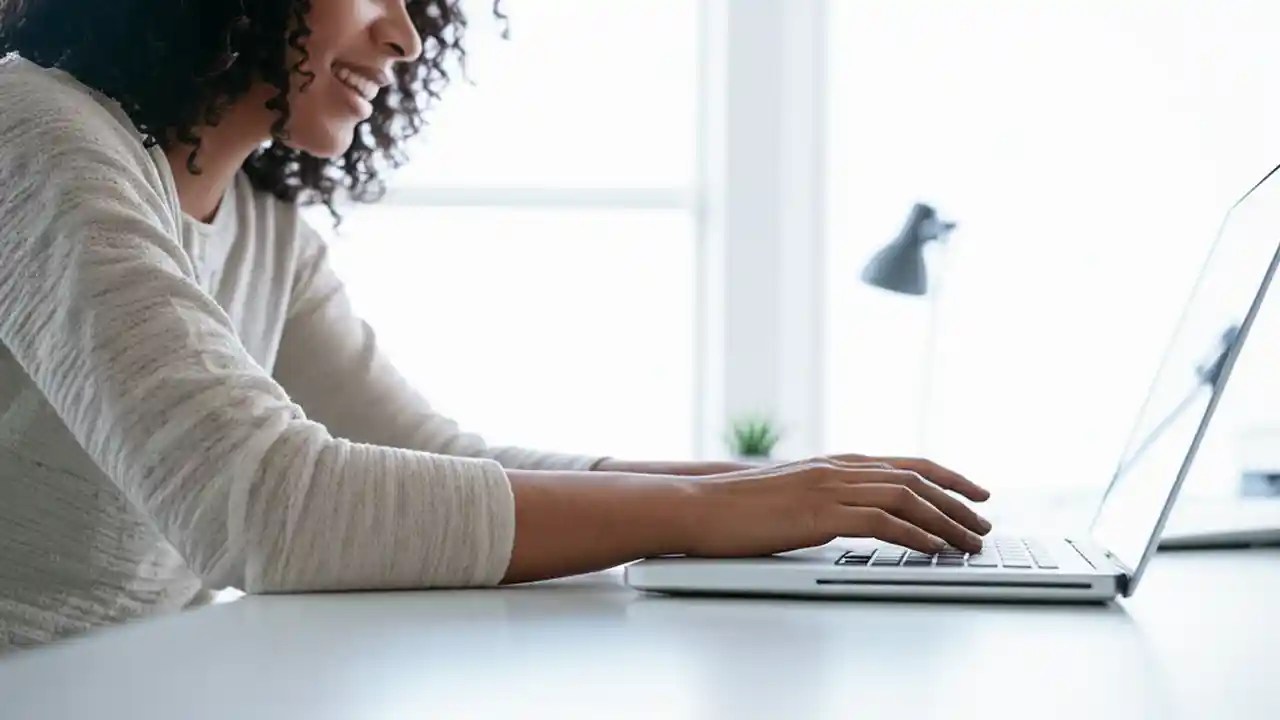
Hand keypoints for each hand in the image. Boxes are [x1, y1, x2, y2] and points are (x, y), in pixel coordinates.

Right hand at [684, 457, 990, 556]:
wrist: (700, 506)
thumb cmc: (738, 509)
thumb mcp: (790, 496)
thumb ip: (824, 498)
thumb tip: (850, 515)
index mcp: (834, 463)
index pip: (904, 463)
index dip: (946, 476)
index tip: (975, 491)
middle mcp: (839, 468)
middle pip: (915, 478)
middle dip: (958, 501)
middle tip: (985, 524)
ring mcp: (830, 488)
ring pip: (906, 497)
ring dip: (945, 521)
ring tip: (969, 542)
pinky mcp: (820, 514)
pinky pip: (882, 521)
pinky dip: (915, 534)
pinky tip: (933, 549)